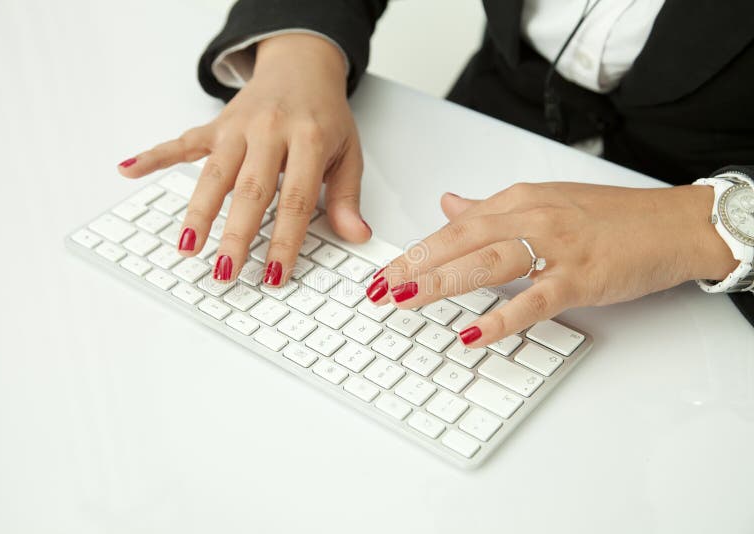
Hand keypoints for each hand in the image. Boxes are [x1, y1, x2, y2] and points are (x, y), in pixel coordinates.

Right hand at [117, 34, 369, 285]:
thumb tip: (357, 236)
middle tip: (225, 271)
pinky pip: (182, 142)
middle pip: (250, 190)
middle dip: (235, 234)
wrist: (302, 66)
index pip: (294, 199)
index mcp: (308, 139)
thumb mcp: (347, 152)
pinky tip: (129, 169)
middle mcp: (269, 131)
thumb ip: (346, 196)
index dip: (284, 240)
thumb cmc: (324, 115)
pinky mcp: (216, 124)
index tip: (274, 274)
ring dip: (198, 211)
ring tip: (187, 246)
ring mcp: (238, 127)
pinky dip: (154, 155)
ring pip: (214, 173)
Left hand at [365, 182, 736, 346]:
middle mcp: (532, 218)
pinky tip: (472, 333)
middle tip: (378, 289)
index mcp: (519, 201)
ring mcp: (556, 247)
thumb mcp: (544, 202)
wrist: (672, 224)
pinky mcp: (581, 277)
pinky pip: (535, 299)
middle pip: (461, 240)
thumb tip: (449, 205)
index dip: (416, 250)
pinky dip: (502, 316)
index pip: (454, 226)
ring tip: (405, 301)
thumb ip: (491, 208)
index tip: (384, 270)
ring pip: (488, 262)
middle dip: (414, 266)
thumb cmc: (609, 216)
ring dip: (442, 282)